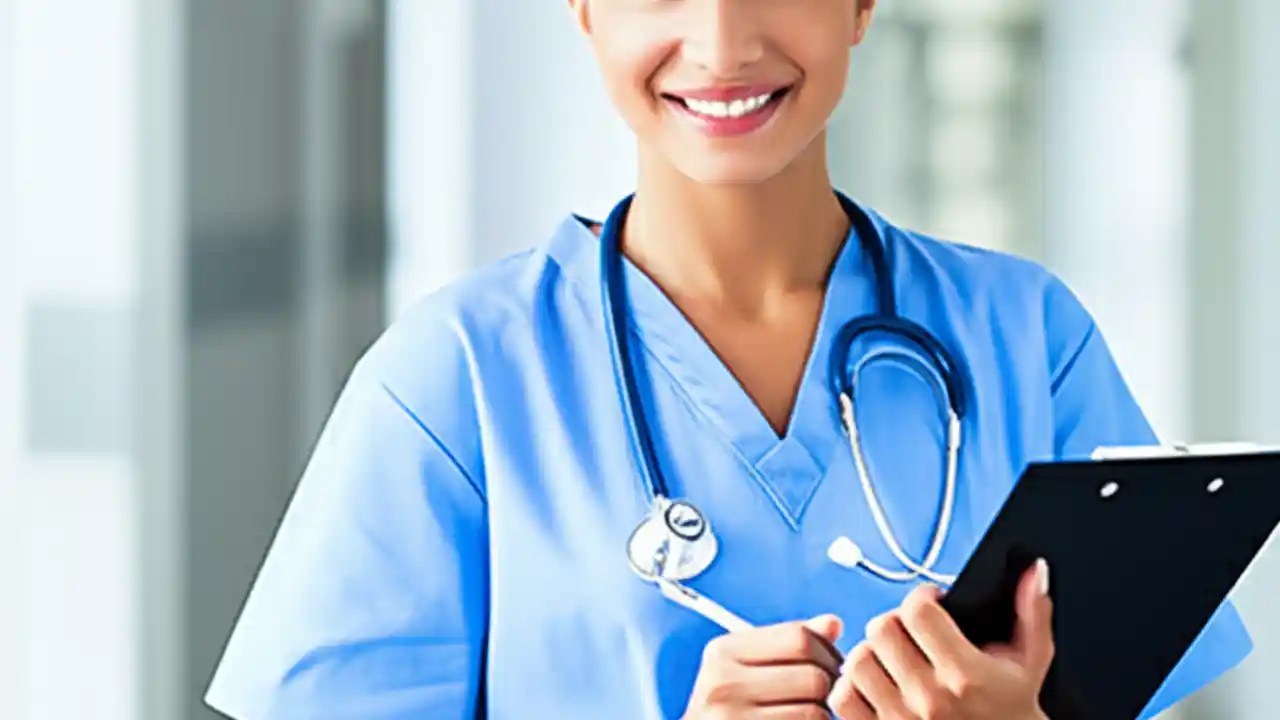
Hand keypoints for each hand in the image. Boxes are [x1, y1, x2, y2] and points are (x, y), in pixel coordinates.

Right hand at [683, 615, 844, 719]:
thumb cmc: (728, 709)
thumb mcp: (744, 668)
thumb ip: (788, 643)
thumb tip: (833, 623)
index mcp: (722, 651)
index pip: (798, 637)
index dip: (827, 650)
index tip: (831, 664)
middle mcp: (723, 682)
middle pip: (812, 673)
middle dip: (829, 686)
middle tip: (824, 696)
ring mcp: (732, 716)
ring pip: (815, 708)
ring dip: (821, 714)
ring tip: (808, 713)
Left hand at [829, 560, 1053, 719]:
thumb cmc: (1012, 715)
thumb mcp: (1031, 665)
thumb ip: (1032, 613)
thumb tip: (1033, 570)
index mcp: (965, 675)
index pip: (918, 611)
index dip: (923, 597)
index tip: (931, 603)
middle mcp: (929, 698)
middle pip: (882, 628)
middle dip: (897, 621)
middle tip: (911, 629)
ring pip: (857, 659)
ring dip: (871, 652)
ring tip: (892, 657)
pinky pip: (842, 698)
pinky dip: (851, 686)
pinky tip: (874, 683)